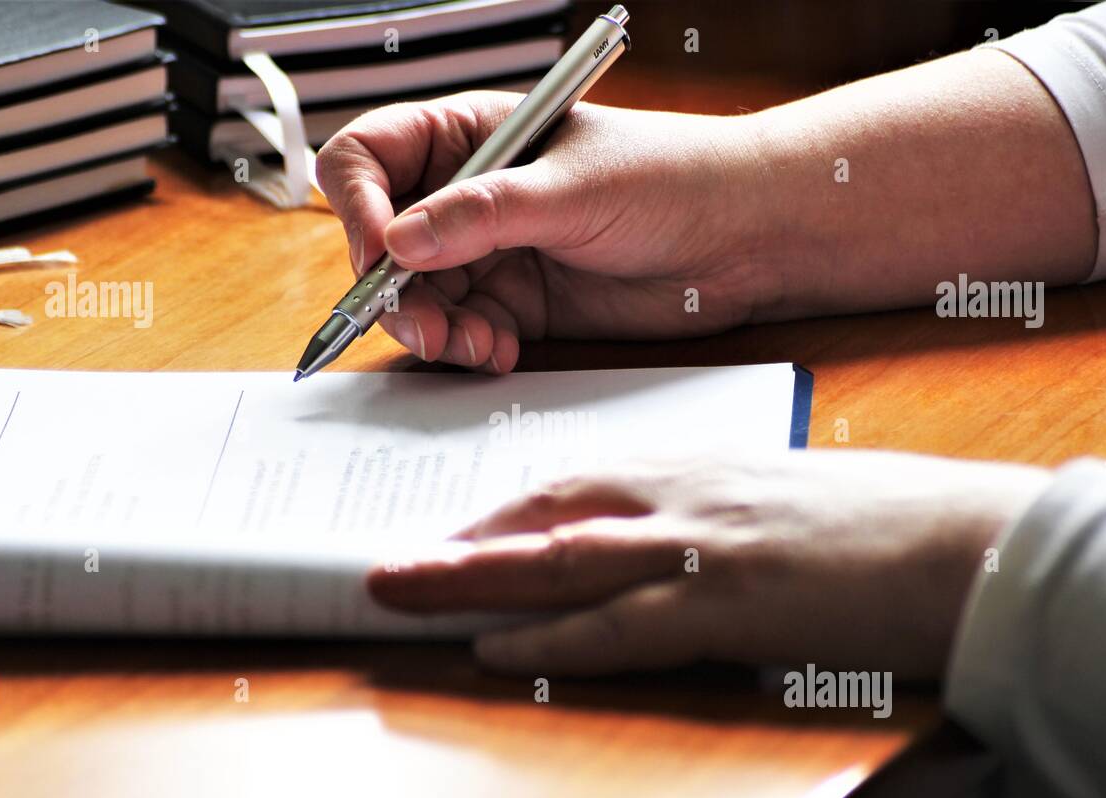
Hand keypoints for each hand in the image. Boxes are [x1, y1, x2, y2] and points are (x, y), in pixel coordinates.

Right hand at [316, 92, 773, 372]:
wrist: (745, 236)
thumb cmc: (671, 177)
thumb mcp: (572, 189)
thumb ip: (483, 215)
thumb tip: (400, 243)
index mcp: (471, 135)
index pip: (372, 159)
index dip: (360, 206)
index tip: (380, 253)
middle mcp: (470, 194)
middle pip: (385, 242)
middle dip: (392, 289)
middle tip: (422, 325)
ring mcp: (493, 253)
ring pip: (420, 298)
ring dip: (431, 330)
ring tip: (470, 346)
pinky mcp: (520, 305)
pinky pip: (465, 332)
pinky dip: (469, 350)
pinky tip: (499, 353)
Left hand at [367, 451, 1051, 677]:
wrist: (973, 544)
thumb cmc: (887, 523)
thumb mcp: (782, 496)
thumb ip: (711, 512)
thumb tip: (656, 544)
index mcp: (699, 468)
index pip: (576, 480)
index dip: (503, 509)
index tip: (455, 527)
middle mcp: (686, 498)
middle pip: (545, 512)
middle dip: (460, 539)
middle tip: (390, 559)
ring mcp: (702, 550)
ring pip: (558, 562)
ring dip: (471, 579)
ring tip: (402, 593)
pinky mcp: (729, 607)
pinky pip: (615, 628)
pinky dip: (547, 640)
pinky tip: (494, 647)